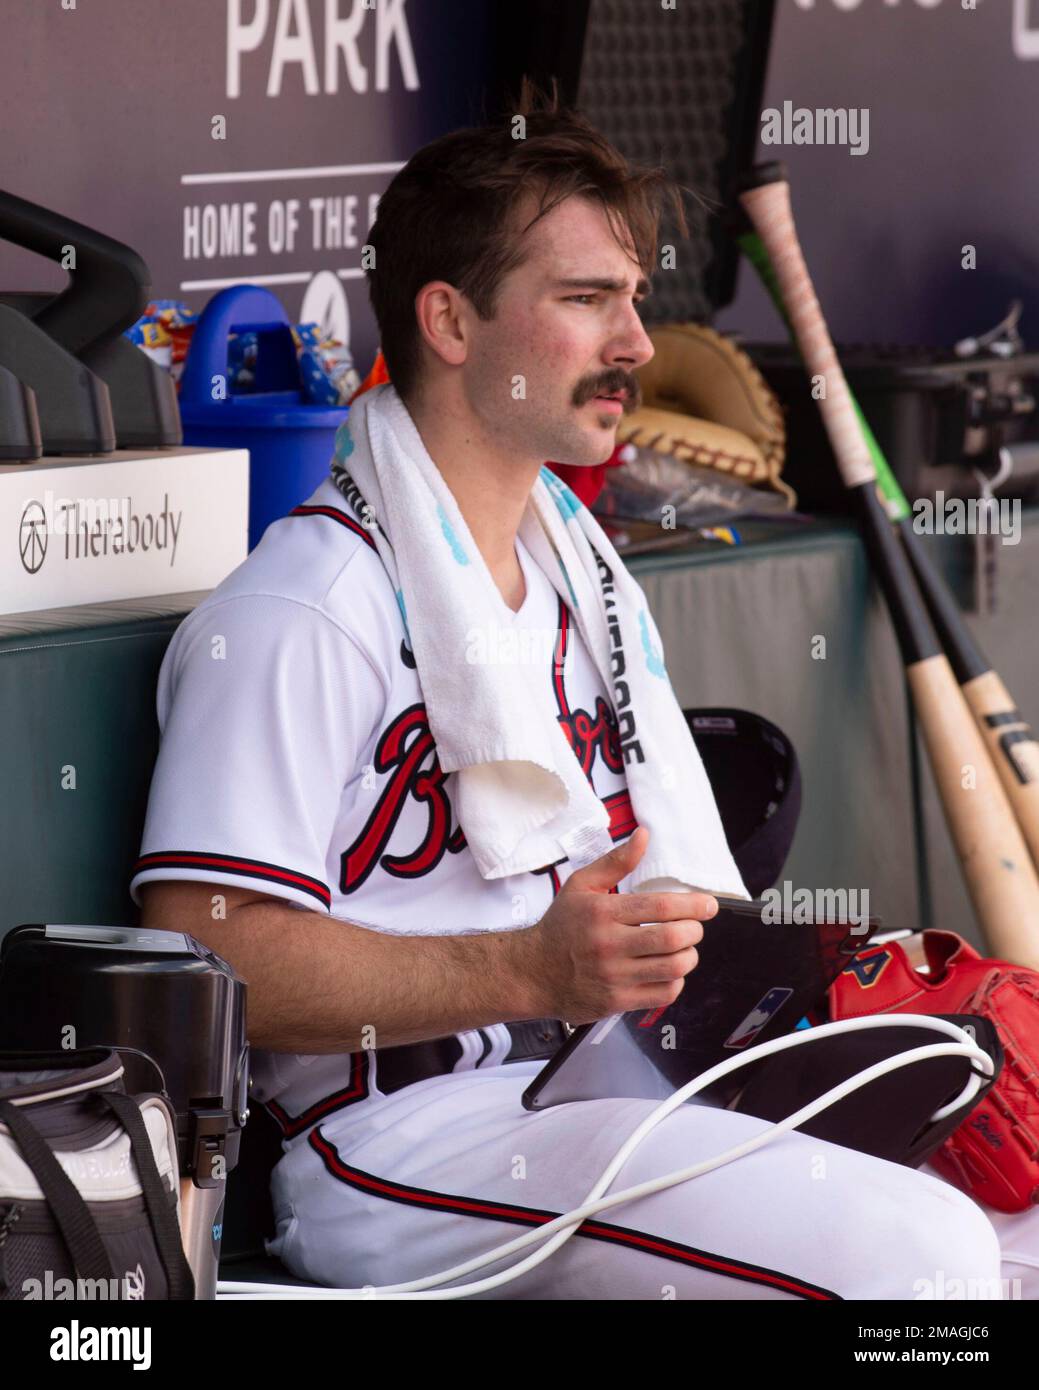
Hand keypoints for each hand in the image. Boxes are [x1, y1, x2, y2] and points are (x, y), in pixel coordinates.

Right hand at [513, 827, 717, 1024]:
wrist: (531, 973)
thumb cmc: (560, 927)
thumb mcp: (581, 886)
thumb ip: (616, 862)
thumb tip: (643, 836)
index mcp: (602, 913)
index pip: (660, 907)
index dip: (693, 905)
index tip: (708, 905)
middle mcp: (608, 945)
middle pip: (672, 938)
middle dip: (694, 931)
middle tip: (693, 927)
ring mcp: (613, 976)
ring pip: (673, 968)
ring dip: (688, 956)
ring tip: (683, 948)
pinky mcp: (617, 1001)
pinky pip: (663, 993)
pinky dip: (675, 980)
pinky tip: (667, 970)